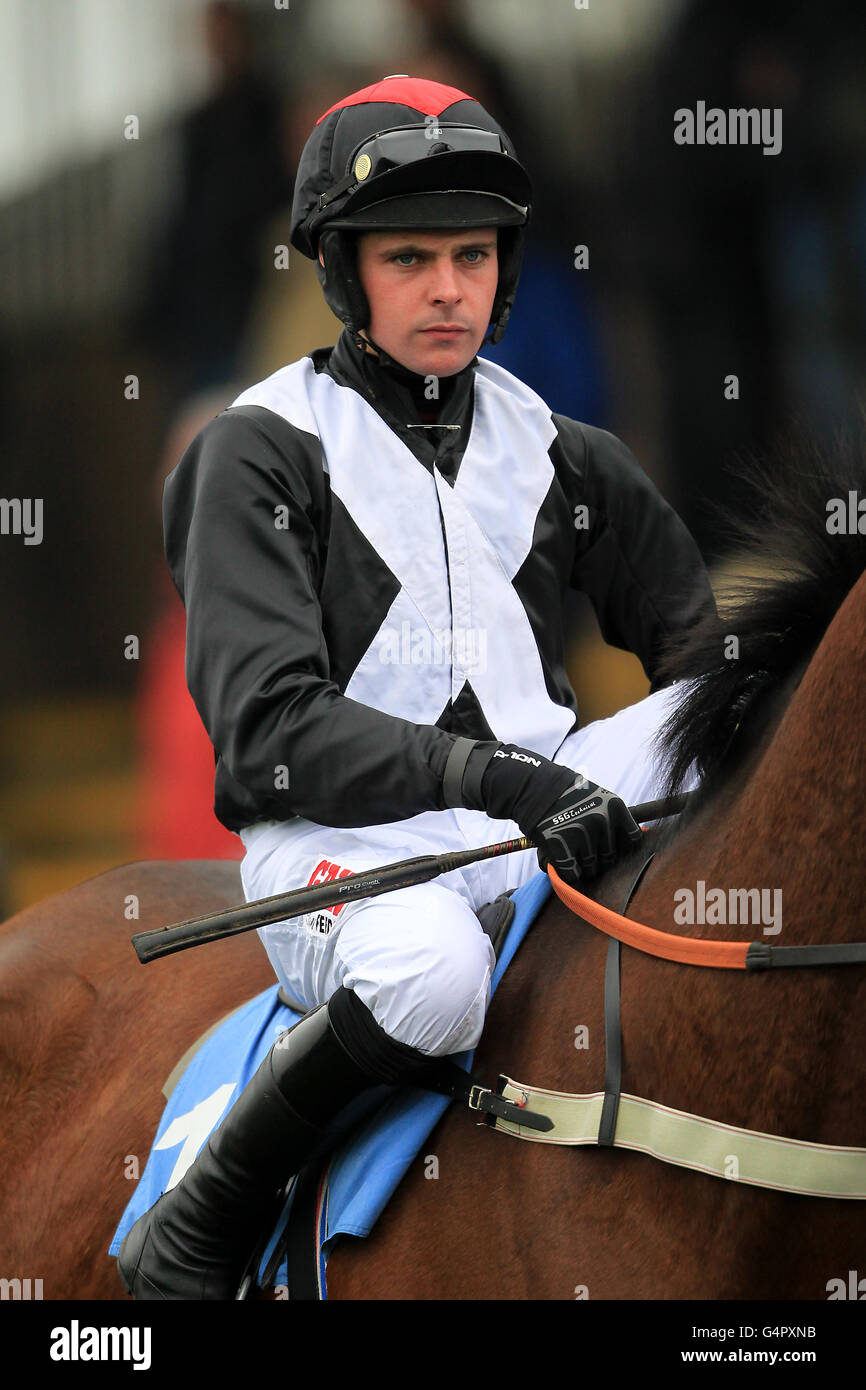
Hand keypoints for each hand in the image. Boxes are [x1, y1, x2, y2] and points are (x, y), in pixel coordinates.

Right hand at [527, 774, 642, 884]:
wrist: (534, 787)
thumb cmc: (568, 796)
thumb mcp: (599, 798)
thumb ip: (615, 820)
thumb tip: (632, 844)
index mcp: (616, 807)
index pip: (633, 840)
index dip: (622, 847)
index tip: (611, 847)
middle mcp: (602, 820)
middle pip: (611, 859)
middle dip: (598, 859)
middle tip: (583, 849)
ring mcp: (581, 833)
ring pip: (592, 870)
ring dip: (582, 867)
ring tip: (571, 852)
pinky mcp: (560, 845)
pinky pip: (572, 875)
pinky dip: (568, 873)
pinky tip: (562, 860)